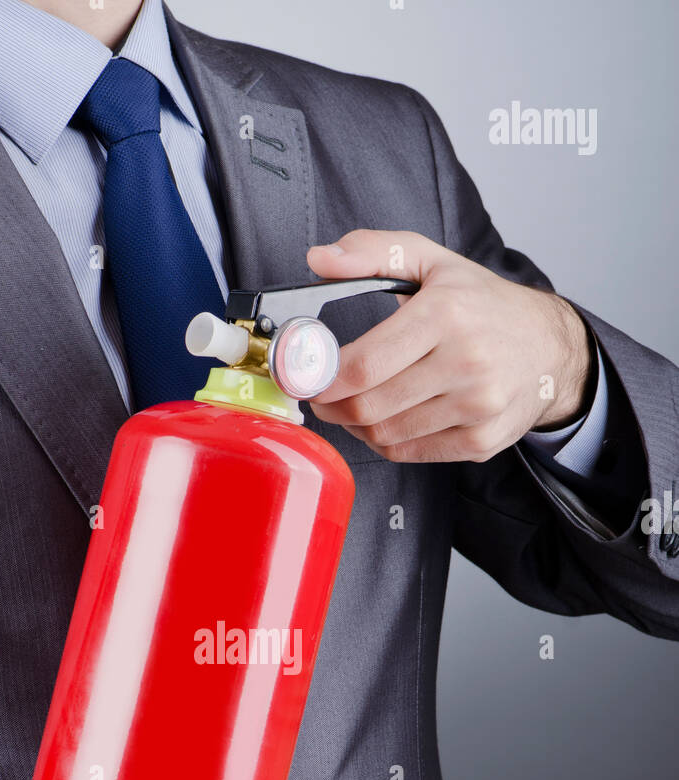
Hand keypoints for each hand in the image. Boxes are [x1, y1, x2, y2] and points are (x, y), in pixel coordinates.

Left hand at [307, 229, 593, 462]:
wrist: (550, 347)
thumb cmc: (484, 305)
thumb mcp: (433, 261)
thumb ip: (372, 252)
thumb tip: (318, 259)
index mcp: (446, 314)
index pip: (365, 364)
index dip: (322, 379)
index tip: (303, 376)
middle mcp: (466, 362)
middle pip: (369, 406)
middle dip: (330, 406)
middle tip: (319, 396)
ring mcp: (477, 407)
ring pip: (385, 434)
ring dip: (354, 425)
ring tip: (349, 406)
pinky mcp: (481, 441)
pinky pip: (409, 453)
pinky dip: (383, 441)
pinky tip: (381, 421)